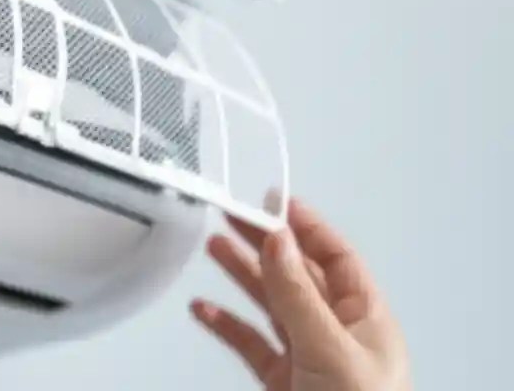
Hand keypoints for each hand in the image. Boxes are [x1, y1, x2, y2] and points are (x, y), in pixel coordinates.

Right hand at [192, 199, 410, 390]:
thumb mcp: (329, 350)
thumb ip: (298, 294)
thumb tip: (279, 240)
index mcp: (366, 320)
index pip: (336, 258)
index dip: (306, 227)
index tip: (273, 200)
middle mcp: (338, 334)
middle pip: (297, 276)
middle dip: (264, 244)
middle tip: (230, 215)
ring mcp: (308, 359)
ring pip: (270, 306)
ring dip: (241, 276)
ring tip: (213, 247)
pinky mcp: (282, 384)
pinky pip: (250, 345)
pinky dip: (225, 325)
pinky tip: (204, 309)